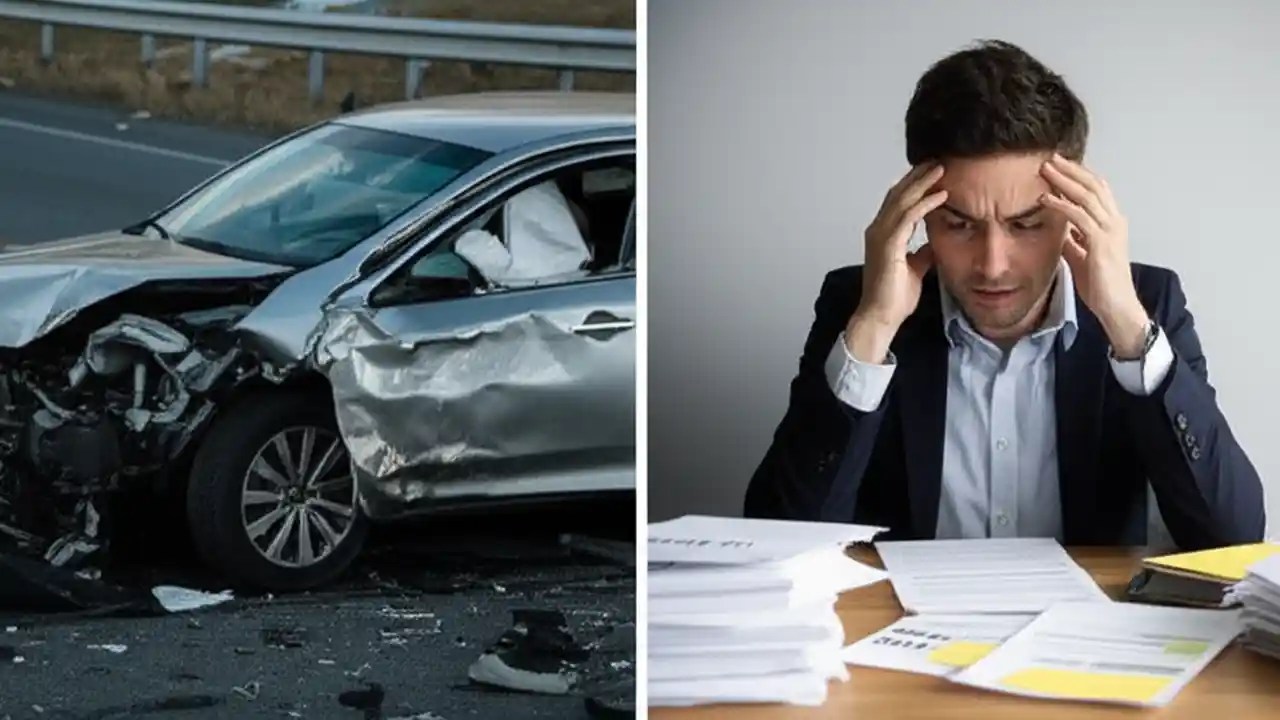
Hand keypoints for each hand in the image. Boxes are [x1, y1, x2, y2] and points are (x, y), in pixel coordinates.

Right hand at [853, 163, 947, 333]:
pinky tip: (941, 194)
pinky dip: (925, 203)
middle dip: (917, 175)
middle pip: (898, 193)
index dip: (914, 185)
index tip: (933, 172)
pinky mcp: (888, 245)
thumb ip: (923, 252)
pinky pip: (908, 217)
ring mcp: (880, 236)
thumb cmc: (894, 297)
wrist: (881, 317)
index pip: (898, 201)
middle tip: (937, 160)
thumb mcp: (916, 268)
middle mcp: (878, 230)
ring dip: (922, 182)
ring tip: (940, 168)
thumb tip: (936, 242)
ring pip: (902, 200)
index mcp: (883, 234)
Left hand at [1038, 154, 1148, 356]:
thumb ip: (1073, 241)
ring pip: (1087, 196)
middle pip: (1093, 185)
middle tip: (1050, 158)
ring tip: (1045, 170)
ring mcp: (1110, 231)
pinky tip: (1045, 199)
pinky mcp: (1101, 243)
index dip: (1078, 175)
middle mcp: (1114, 222)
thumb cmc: (1101, 284)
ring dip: (1064, 181)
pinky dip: (1061, 206)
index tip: (1058, 165)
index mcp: (1111, 223)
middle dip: (1071, 169)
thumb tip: (1059, 230)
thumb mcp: (1082, 256)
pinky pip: (1079, 218)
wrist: (1116, 305)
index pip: (1096, 190)